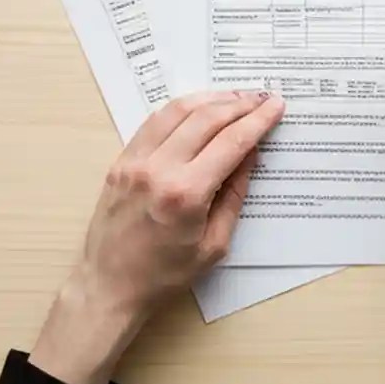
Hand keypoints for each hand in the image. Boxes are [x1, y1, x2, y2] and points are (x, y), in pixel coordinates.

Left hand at [29, 90, 284, 383]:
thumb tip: (250, 155)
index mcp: (186, 194)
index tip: (275, 106)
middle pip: (206, 118)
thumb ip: (234, 196)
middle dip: (239, 104)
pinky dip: (179, 109)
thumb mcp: (214, 245)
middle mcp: (158, 170)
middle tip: (261, 98)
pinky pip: (153, 123)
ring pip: (176, 111)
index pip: (230, 143)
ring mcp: (135, 162)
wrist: (109, 286)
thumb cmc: (164, 275)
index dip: (257, 120)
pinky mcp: (120, 162)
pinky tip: (197, 108)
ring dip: (209, 99)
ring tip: (234, 97)